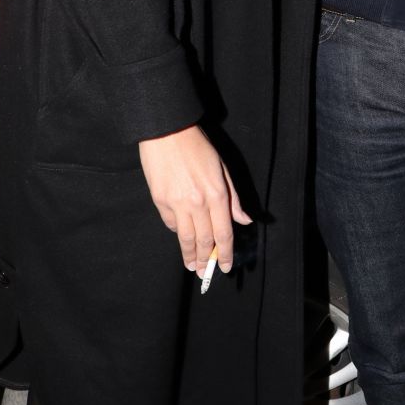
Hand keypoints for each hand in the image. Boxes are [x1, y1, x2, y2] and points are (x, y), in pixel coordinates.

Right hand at [138, 125, 252, 275]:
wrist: (167, 132)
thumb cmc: (198, 146)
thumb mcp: (222, 168)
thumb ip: (233, 197)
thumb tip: (244, 220)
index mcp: (217, 194)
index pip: (224, 233)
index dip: (224, 253)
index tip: (224, 266)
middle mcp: (198, 203)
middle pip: (204, 239)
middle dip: (206, 259)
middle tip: (205, 272)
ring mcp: (178, 203)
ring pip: (185, 238)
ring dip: (189, 255)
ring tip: (191, 266)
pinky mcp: (161, 200)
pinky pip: (170, 223)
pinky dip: (176, 232)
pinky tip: (180, 237)